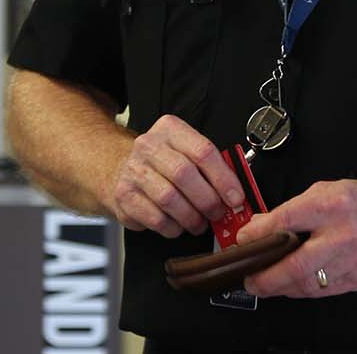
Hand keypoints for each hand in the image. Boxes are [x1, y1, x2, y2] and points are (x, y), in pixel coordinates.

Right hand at [102, 115, 245, 236]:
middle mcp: (149, 146)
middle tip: (218, 213)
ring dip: (191, 217)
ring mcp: (133, 170)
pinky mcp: (124, 196)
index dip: (224, 178)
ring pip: (169, 198)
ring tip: (200, 223)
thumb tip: (236, 193)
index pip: (202, 151)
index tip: (236, 198)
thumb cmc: (162, 163)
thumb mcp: (185, 151)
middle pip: (185, 174)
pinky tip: (179, 226)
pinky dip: (173, 227)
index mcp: (170, 129)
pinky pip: (155, 218)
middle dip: (208, 200)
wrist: (120, 169)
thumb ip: (210, 166)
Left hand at [237, 179, 356, 297]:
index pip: (287, 221)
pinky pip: (323, 291)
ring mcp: (352, 262)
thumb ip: (296, 208)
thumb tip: (263, 225)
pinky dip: (303, 291)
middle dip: (266, 277)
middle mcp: (342, 235)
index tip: (244, 240)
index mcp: (333, 205)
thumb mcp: (331, 190)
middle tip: (250, 279)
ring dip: (281, 288)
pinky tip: (292, 287)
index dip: (259, 234)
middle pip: (296, 265)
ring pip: (308, 284)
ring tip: (266, 284)